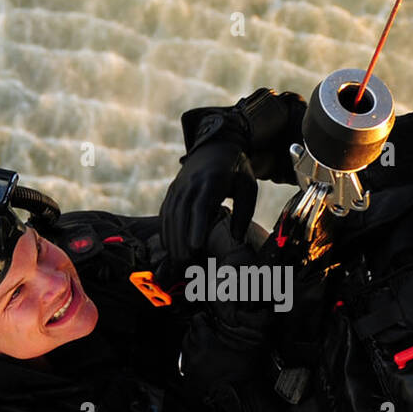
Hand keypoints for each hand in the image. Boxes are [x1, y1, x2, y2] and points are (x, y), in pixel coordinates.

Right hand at [160, 139, 257, 266]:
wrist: (217, 146)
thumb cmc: (237, 170)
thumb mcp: (247, 187)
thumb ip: (244, 213)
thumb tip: (238, 239)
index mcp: (211, 181)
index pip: (200, 207)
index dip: (196, 228)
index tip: (195, 247)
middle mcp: (190, 184)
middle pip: (181, 215)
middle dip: (181, 241)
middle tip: (186, 264)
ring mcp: (178, 186)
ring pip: (170, 215)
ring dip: (172, 239)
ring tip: (178, 261)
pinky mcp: (172, 190)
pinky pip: (165, 213)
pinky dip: (165, 231)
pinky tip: (170, 247)